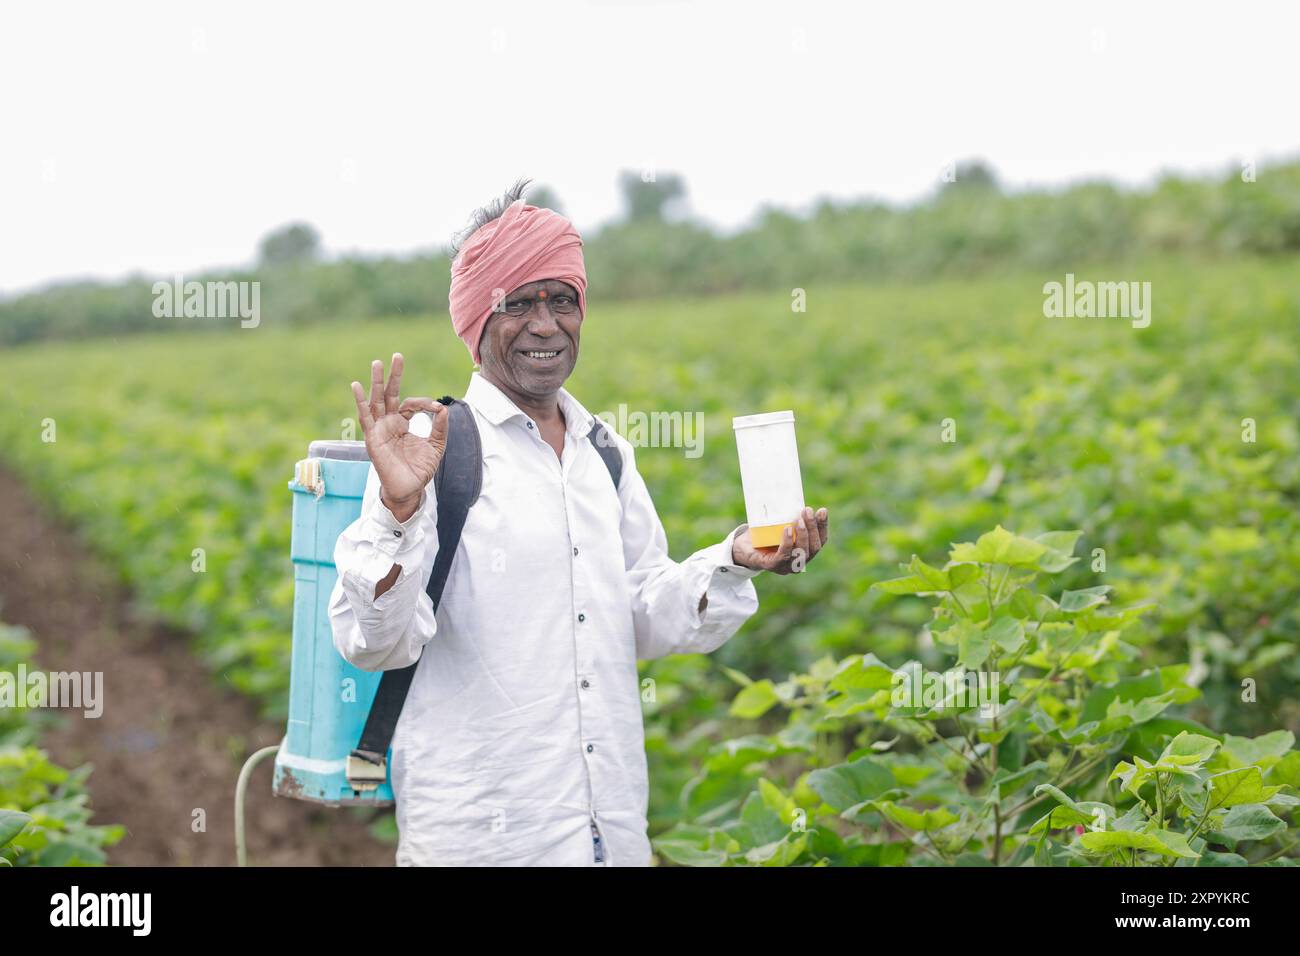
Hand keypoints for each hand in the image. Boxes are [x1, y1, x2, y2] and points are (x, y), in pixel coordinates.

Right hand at [350, 353, 448, 519]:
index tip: (436, 408)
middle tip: (398, 356)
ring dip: (377, 382)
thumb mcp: (436, 446)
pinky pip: (365, 417)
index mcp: (403, 423)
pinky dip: (360, 401)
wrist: (410, 490)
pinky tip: (356, 385)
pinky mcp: (373, 438)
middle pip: (390, 394)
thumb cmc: (420, 469)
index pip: (410, 403)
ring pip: (376, 400)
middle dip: (393, 375)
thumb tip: (443, 408)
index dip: (423, 403)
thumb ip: (440, 428)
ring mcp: (380, 429)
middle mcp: (390, 423)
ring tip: (377, 363)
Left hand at [731, 507, 828, 573]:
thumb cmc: (764, 533)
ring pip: (801, 552)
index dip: (823, 526)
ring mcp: (786, 566)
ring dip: (802, 534)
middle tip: (807, 510)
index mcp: (806, 551)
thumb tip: (794, 488)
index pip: (821, 540)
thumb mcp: (780, 522)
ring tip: (799, 519)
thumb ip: (790, 513)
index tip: (822, 510)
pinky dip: (787, 543)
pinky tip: (787, 530)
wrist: (743, 547)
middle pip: (814, 547)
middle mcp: (799, 561)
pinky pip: (783, 555)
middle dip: (812, 528)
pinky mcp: (772, 565)